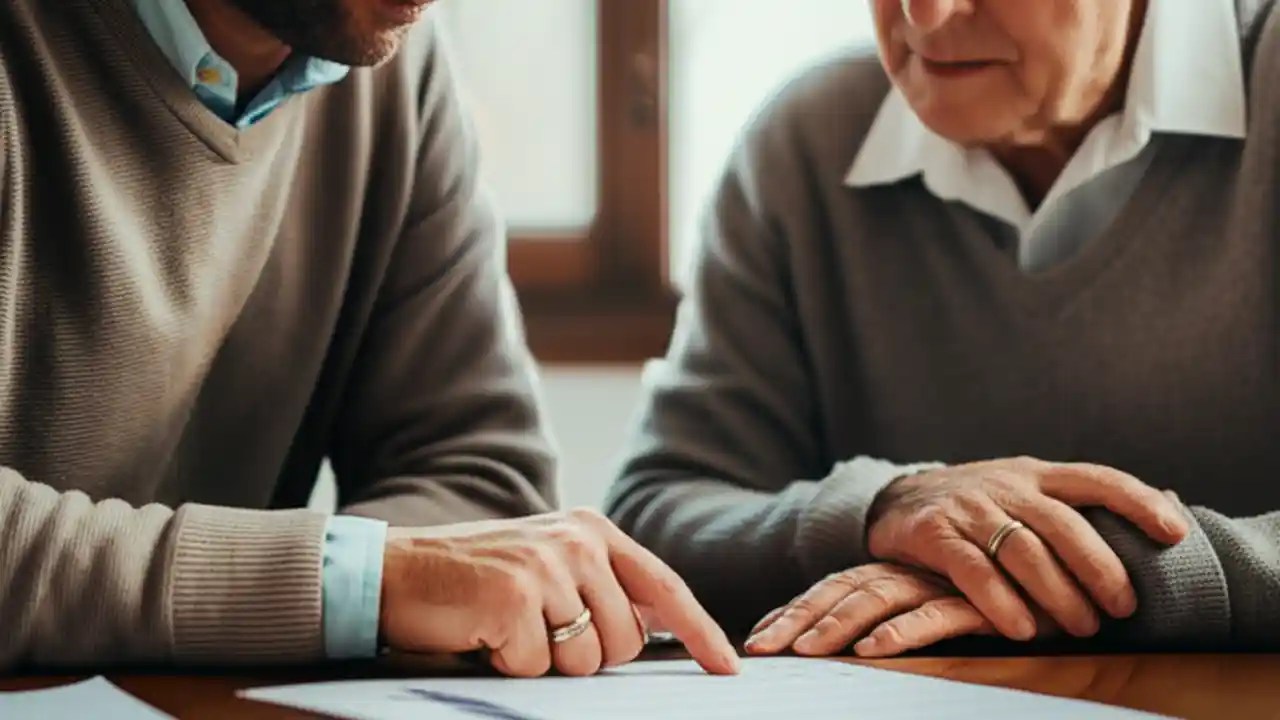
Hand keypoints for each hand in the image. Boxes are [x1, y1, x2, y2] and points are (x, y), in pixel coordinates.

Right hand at [377, 508, 738, 677]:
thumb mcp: (549, 565)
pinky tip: (485, 632)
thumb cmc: (477, 579)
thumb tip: (653, 630)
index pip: (664, 587)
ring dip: (546, 661)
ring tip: (509, 627)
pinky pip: (535, 666)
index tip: (728, 667)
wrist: (398, 570)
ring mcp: (547, 566)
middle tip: (538, 631)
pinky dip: (508, 664)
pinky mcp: (515, 596)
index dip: (700, 632)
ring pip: (586, 660)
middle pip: (625, 640)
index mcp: (592, 530)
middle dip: (587, 655)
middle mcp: (577, 540)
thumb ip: (601, 587)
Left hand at [745, 564, 1053, 657]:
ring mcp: (940, 582)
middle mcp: (910, 571)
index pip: (834, 588)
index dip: (796, 610)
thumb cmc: (996, 587)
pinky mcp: (975, 599)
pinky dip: (902, 633)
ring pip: (877, 602)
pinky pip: (933, 615)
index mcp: (895, 570)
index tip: (759, 636)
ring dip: (838, 626)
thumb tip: (860, 640)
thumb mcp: (940, 598)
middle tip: (760, 648)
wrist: (1065, 560)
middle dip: (798, 621)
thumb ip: (904, 610)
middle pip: (842, 593)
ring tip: (806, 651)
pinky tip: (875, 649)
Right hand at [866, 457, 1188, 640]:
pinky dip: (1001, 602)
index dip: (1138, 502)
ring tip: (1081, 628)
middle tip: (1123, 608)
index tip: (1174, 533)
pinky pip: (973, 570)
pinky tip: (1022, 628)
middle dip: (1099, 568)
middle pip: (1063, 524)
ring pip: (1022, 550)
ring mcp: (969, 508)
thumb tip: (1171, 509)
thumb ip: (1079, 505)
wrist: (897, 501)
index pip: (1097, 479)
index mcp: (1037, 474)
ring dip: (1058, 593)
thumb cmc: (980, 507)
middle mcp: (1006, 486)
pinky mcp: (934, 533)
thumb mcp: (1027, 491)